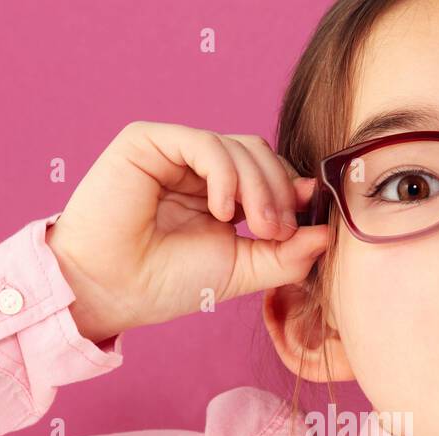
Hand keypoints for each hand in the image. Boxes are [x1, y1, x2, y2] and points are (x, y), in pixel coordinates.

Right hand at [45, 121, 329, 341]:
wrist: (111, 291)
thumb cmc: (166, 284)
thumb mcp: (241, 271)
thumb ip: (284, 254)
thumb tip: (327, 235)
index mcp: (218, 193)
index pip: (270, 172)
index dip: (294, 191)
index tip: (308, 222)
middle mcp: (198, 169)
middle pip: (260, 154)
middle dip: (280, 192)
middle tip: (279, 232)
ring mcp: (173, 152)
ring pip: (240, 146)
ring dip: (259, 187)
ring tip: (255, 227)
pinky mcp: (148, 141)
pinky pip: (205, 144)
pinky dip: (225, 175)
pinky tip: (221, 210)